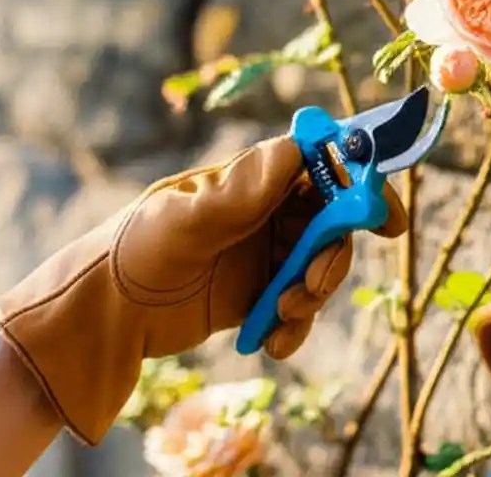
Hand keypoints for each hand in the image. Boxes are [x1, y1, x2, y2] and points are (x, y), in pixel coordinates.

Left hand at [0, 136, 404, 443]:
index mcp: (252, 179)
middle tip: (313, 282)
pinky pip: (299, 308)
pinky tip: (275, 341)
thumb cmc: (134, 248)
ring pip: (321, 267)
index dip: (359, 183)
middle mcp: (266, 212)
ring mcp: (265, 254)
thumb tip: (291, 149)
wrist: (105, 315)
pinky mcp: (260, 296)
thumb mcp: (183, 219)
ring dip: (313, 292)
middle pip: (331, 222)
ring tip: (282, 312)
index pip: (321, 166)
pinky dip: (296, 326)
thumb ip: (239, 192)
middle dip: (332, 254)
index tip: (385, 217)